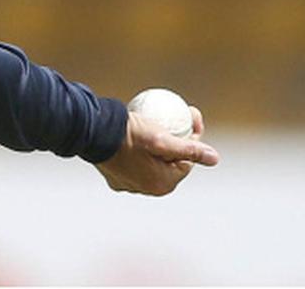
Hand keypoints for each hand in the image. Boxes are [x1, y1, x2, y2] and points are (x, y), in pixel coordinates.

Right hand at [95, 105, 219, 195]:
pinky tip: (140, 131)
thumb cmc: (128, 136)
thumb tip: (214, 158)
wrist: (90, 133)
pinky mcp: (115, 176)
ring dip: (159, 145)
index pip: (186, 161)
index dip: (192, 137)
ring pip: (152, 162)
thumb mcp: (161, 140)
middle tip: (175, 117)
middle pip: (169, 162)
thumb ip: (189, 149)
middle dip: (177, 140)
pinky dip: (140, 150)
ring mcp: (129, 184)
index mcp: (161, 185)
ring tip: (158, 122)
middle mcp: (146, 189)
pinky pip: (134, 162)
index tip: (190, 115)